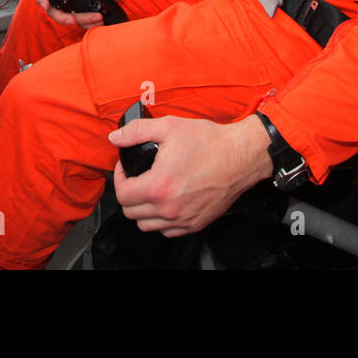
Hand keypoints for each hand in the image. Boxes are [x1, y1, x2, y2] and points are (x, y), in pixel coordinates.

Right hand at [33, 0, 132, 28]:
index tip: (46, 5)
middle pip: (53, 8)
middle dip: (62, 17)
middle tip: (73, 20)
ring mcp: (73, 1)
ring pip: (68, 17)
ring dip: (81, 21)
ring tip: (96, 17)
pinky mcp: (82, 9)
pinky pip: (80, 21)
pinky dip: (88, 23)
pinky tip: (98, 19)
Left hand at [110, 114, 272, 237]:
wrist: (242, 155)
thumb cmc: (209, 142)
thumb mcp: (169, 127)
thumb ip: (137, 132)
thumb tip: (115, 138)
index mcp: (159, 186)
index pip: (122, 195)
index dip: (119, 179)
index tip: (126, 168)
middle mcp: (170, 208)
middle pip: (131, 213)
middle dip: (128, 193)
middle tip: (137, 177)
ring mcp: (183, 219)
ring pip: (146, 225)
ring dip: (142, 209)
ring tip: (150, 190)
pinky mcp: (196, 224)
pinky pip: (167, 231)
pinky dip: (161, 220)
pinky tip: (167, 201)